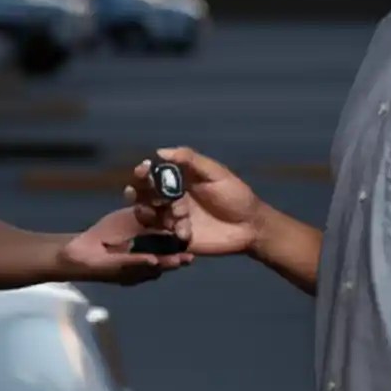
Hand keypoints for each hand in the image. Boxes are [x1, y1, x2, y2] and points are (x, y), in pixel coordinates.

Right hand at [57, 208, 193, 285]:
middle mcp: (151, 246)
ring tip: (180, 211)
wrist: (79, 251)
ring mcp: (144, 230)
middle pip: (167, 241)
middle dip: (178, 236)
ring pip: (159, 223)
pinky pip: (146, 208)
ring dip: (169, 216)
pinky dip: (154, 202)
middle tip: (188, 233)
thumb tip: (155, 261)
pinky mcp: (135, 216)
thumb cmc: (99, 265)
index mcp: (150, 263)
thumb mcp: (117, 266)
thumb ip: (135, 263)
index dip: (177, 258)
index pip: (167, 261)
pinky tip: (162, 197)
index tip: (187, 257)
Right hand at [126, 146, 261, 256]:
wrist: (250, 226)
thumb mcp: (216, 173)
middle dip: (140, 194)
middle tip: (151, 195)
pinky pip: (161, 236)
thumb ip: (190, 160)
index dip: (143, 172)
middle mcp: (169, 199)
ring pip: (147, 216)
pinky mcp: (176, 239)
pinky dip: (169, 232)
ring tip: (174, 215)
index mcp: (176, 181)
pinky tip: (185, 231)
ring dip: (153, 214)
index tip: (143, 170)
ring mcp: (171, 220)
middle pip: (143, 195)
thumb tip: (160, 151)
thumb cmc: (235, 195)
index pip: (151, 175)